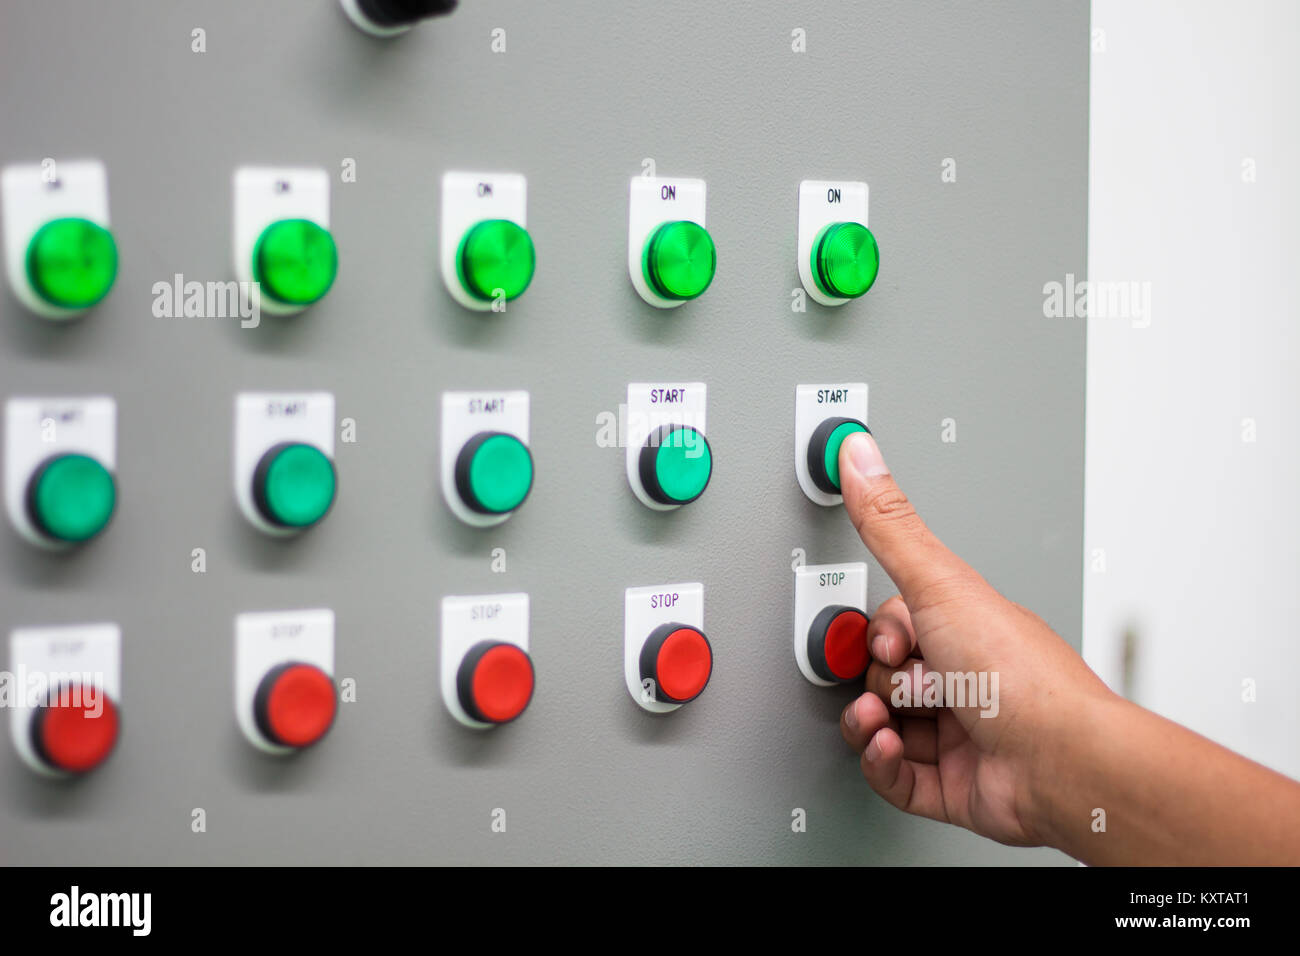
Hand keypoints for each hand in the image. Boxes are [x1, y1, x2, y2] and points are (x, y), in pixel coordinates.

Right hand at [836, 430, 1111, 847]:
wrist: (1061, 764)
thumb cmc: (1022, 677)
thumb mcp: (940, 584)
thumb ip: (890, 525)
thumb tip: (859, 455)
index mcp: (965, 627)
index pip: (893, 625)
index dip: (881, 634)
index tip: (893, 641)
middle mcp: (964, 677)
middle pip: (882, 675)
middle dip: (880, 681)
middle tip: (905, 681)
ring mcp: (957, 733)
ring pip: (881, 724)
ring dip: (870, 723)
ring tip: (888, 722)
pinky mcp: (951, 783)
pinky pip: (892, 775)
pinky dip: (882, 762)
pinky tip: (891, 747)